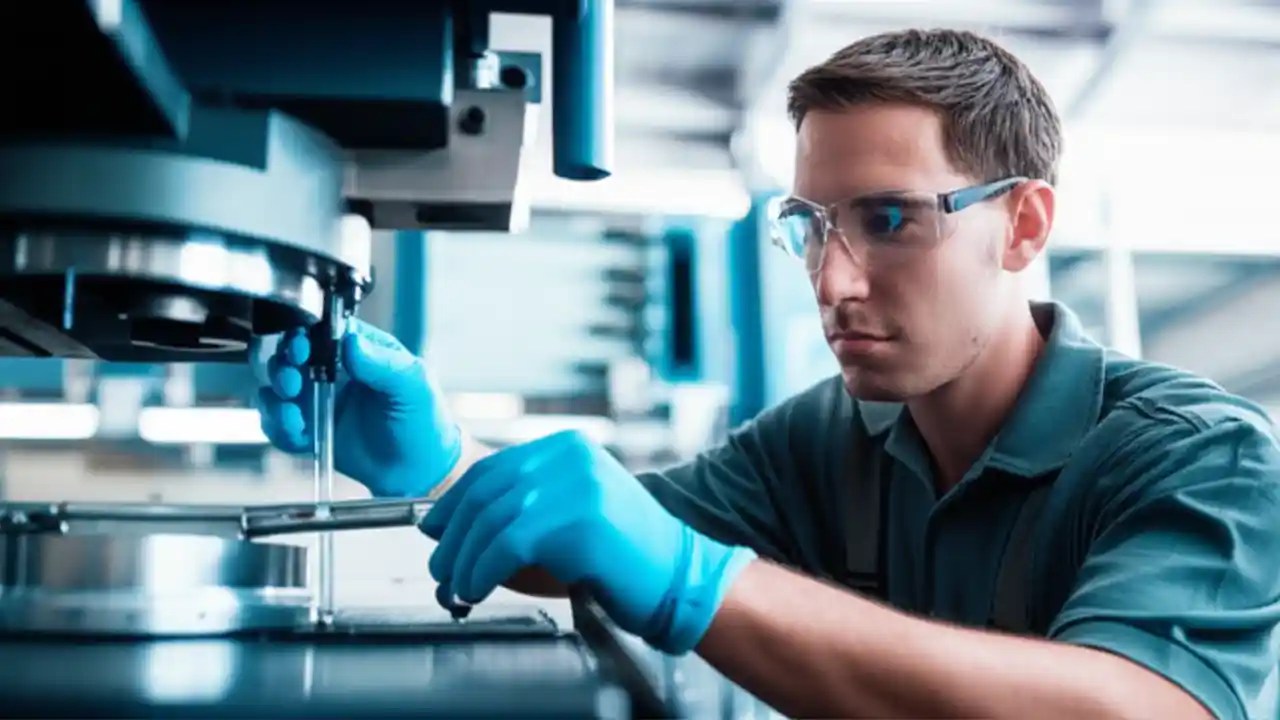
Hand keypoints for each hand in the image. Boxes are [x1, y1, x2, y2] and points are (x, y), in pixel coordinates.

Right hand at [252, 319, 461, 497]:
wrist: (420, 472)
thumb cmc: (425, 422)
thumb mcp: (413, 385)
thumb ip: (383, 362)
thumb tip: (353, 342)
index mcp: (361, 351)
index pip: (323, 330)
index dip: (305, 335)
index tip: (302, 349)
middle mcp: (335, 371)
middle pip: (291, 355)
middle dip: (283, 366)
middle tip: (293, 382)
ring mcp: (320, 400)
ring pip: (277, 388)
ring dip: (275, 397)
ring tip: (293, 412)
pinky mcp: (311, 428)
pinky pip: (280, 423)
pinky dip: (278, 426)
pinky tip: (296, 431)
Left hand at [420, 430, 756, 653]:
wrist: (678, 577)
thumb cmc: (622, 557)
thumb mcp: (567, 518)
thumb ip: (519, 513)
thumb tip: (452, 533)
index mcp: (567, 446)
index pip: (493, 468)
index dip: (455, 501)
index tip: (434, 528)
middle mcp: (569, 457)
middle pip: (486, 493)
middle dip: (453, 535)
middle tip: (440, 566)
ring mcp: (574, 484)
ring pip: (491, 521)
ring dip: (463, 560)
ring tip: (457, 584)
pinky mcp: (576, 519)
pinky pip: (506, 546)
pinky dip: (481, 571)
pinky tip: (476, 588)